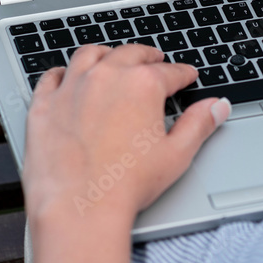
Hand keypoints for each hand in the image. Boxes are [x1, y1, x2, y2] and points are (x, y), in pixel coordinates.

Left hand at [22, 43, 229, 225]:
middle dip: (147, 56)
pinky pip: (52, 77)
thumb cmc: (125, 186)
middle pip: (130, 54)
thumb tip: (218, 106)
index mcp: (142, 84)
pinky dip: (62, 73)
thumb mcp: (176, 155)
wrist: (79, 209)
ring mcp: (72, 87)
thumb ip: (200, 124)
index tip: (186, 75)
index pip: (170, 71)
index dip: (182, 73)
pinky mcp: (45, 103)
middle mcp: (106, 76)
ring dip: (105, 54)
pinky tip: (67, 77)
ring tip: (112, 59)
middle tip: (155, 60)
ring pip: (90, 55)